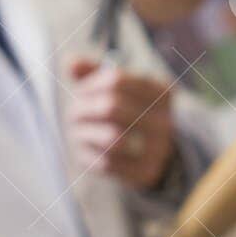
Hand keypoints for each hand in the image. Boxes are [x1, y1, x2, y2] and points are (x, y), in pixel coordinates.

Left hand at [65, 57, 175, 189]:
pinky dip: (91, 155)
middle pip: (111, 107)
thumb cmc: (127, 110)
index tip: (82, 89)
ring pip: (110, 138)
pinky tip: (87, 149)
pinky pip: (108, 164)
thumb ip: (94, 71)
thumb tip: (70, 63)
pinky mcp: (145, 173)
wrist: (154, 153)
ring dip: (85, 133)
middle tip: (74, 112)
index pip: (115, 79)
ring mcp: (158, 149)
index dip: (90, 84)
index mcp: (161, 92)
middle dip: (84, 109)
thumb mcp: (117, 86)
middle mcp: (165, 121)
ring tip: (78, 130)